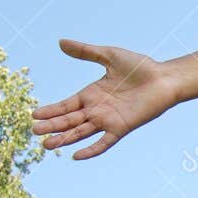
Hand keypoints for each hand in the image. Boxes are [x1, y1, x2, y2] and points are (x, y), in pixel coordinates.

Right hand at [31, 39, 178, 159]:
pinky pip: (104, 142)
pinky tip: (76, 156)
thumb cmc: (140, 66)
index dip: (50, 110)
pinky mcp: (122, 127)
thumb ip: (85, 51)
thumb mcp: (109, 55)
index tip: (33, 115)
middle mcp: (97, 109)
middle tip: (34, 131)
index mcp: (91, 94)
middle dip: (52, 126)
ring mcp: (108, 120)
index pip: (65, 105)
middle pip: (69, 121)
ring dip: (64, 138)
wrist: (164, 78)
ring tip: (46, 145)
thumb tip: (60, 42)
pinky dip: (91, 150)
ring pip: (81, 132)